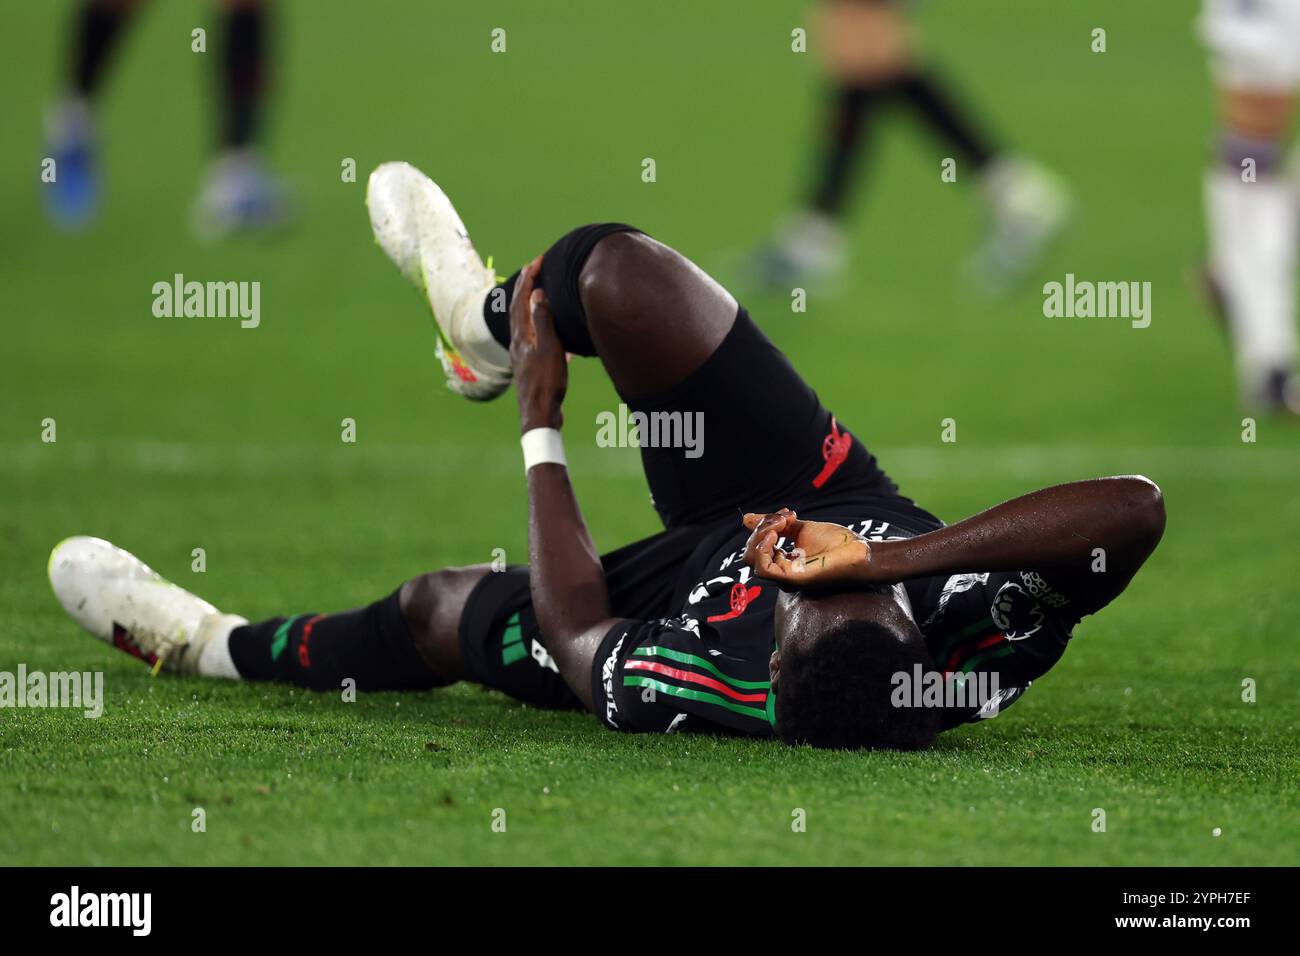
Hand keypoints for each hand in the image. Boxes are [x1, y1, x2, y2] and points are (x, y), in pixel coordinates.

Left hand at [509, 255, 566, 432]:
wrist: (539, 415)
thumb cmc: (546, 383)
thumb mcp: (549, 349)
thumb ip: (543, 320)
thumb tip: (537, 293)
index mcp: (521, 335)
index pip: (522, 299)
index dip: (529, 277)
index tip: (538, 260)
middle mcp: (518, 342)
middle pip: (517, 308)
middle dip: (525, 286)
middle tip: (535, 269)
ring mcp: (522, 355)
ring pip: (523, 322)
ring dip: (530, 304)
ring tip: (539, 294)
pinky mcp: (529, 366)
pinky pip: (532, 337)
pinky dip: (538, 326)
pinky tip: (550, 334)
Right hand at [741, 508, 873, 587]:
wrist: (861, 552)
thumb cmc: (838, 544)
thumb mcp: (802, 529)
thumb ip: (776, 525)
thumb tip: (746, 519)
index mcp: (783, 561)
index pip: (756, 547)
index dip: (765, 526)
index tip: (787, 512)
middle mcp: (782, 571)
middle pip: (750, 553)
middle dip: (761, 528)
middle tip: (785, 516)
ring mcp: (786, 577)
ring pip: (753, 560)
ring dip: (761, 535)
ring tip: (781, 523)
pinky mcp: (793, 579)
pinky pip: (763, 569)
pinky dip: (763, 549)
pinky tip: (776, 534)